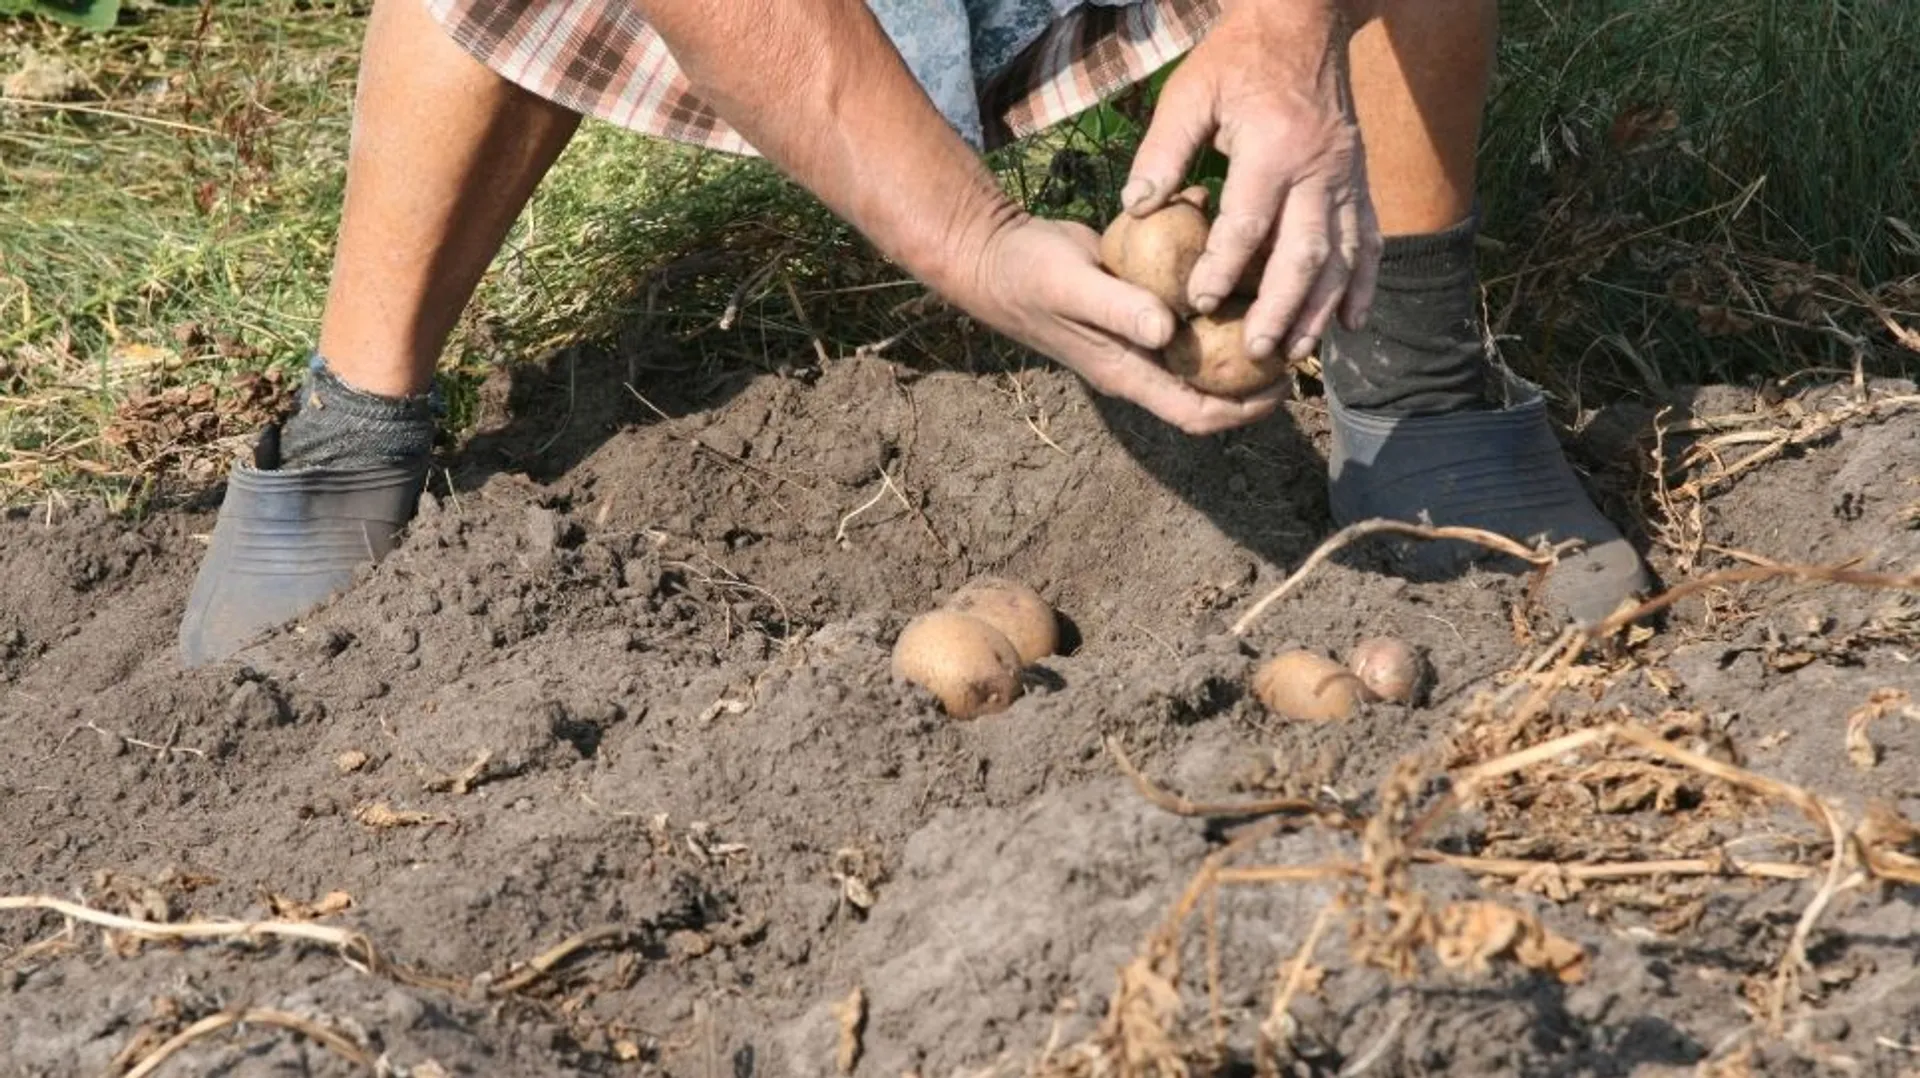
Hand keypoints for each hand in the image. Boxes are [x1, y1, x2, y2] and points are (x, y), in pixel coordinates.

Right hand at [941, 208, 1284, 435]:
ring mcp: (1140, 332)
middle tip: (1297, 341)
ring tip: (1280, 303)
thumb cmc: (1029, 277)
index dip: (1243, 412)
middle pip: (1210, 387)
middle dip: (1255, 375)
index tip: (1283, 386)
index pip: (1195, 413)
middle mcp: (1140, 359)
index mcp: (1127, 371)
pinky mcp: (1140, 300)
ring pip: (1202, 348)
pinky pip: (1185, 308)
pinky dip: (1213, 291)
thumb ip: (1119, 308)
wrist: (995, 252)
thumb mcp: (1073, 289)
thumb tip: (1168, 330)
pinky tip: (1238, 258)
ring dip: (1240, 332)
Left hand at [1123, 0, 1381, 363]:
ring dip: (1322, 309)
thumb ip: (1163, 151)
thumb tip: (1137, 208)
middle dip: (1280, 307)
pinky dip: (1364, 284)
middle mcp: (1319, 168)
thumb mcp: (1189, 92)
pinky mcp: (1360, 182)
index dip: (1222, 267)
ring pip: (1343, 256)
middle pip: (1303, 252)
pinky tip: (1352, 324)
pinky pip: (1370, 240)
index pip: (1248, 222)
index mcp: (1273, 147)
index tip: (1198, 302)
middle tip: (1255, 349)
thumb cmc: (1237, 57)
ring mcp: (1347, 177)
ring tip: (1296, 352)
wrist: (1304, 21)